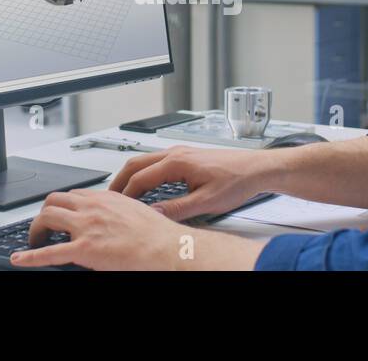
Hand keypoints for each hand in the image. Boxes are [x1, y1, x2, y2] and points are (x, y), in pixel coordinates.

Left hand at [10, 189, 190, 270]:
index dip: (63, 207)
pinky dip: (30, 255)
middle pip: (54, 201)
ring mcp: (86, 227)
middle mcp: (92, 207)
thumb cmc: (158, 234)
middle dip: (44, 214)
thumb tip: (113, 221)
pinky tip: (20, 258)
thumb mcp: (135, 212)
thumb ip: (117, 213)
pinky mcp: (84, 249)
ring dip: (36, 229)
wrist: (166, 247)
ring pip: (47, 217)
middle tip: (44, 228)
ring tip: (35, 241)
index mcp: (105, 198)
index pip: (73, 195)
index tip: (61, 216)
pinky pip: (48, 252)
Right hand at [108, 145, 280, 221]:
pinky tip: (147, 186)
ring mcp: (181, 152)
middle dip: (120, 181)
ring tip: (124, 193)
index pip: (140, 178)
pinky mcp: (187, 155)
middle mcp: (176, 153)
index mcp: (177, 162)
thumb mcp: (206, 202)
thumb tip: (155, 214)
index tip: (117, 206)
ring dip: (131, 175)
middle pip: (135, 164)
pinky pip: (157, 162)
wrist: (257, 168)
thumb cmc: (237, 180)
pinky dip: (144, 173)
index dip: (125, 194)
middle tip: (110, 197)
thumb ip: (177, 209)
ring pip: (145, 161)